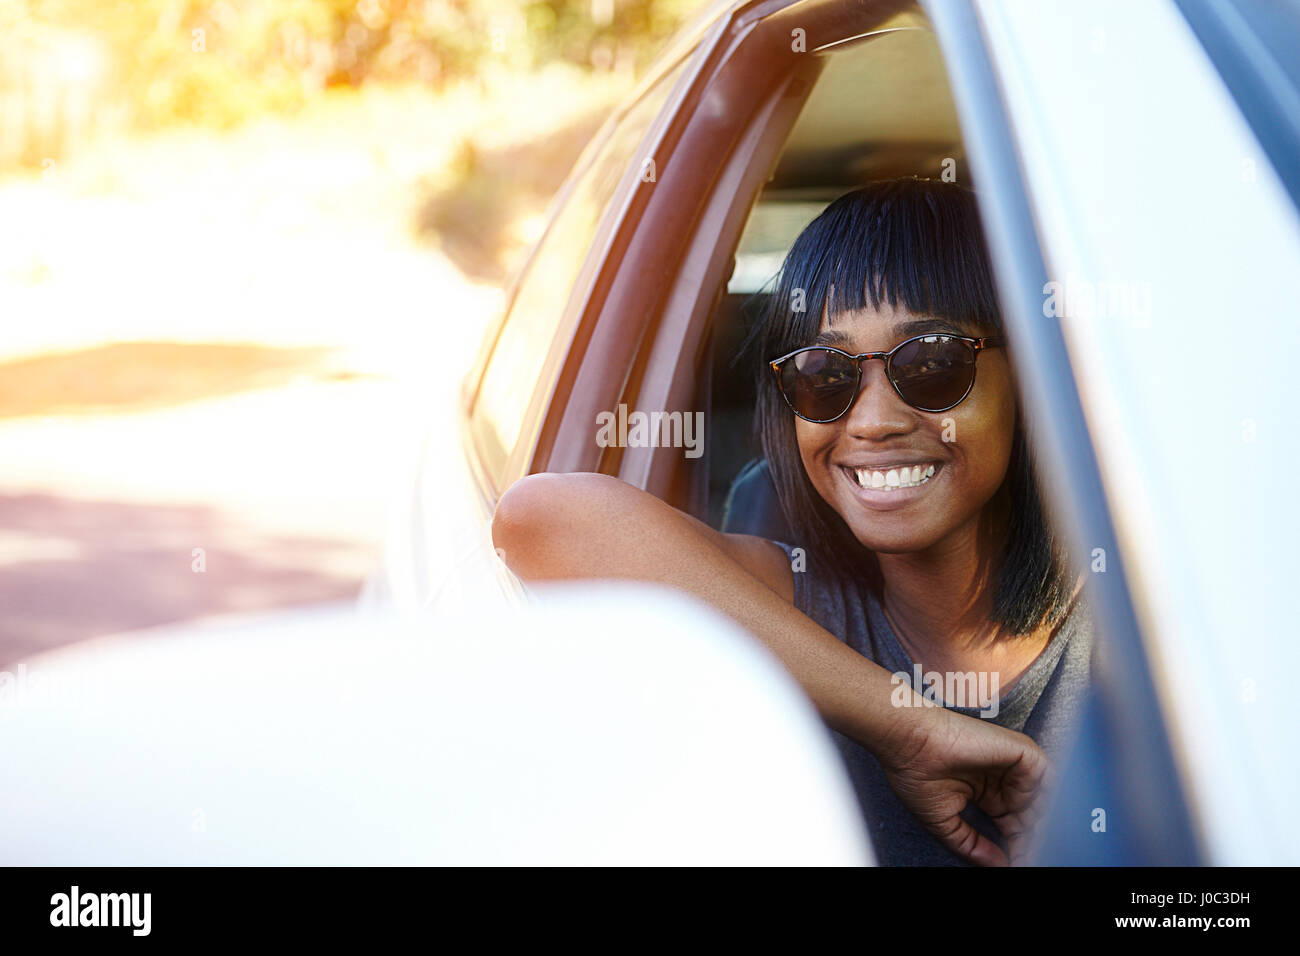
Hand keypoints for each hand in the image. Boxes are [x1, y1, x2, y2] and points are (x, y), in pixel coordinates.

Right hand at [876, 704, 1051, 865]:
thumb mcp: (943, 822)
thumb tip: (998, 865)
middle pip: (1031, 815)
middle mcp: (1001, 779)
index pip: (1013, 825)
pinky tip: (1036, 824)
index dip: (1017, 847)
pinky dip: (1048, 802)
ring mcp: (1012, 765)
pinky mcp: (1020, 752)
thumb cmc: (914, 772)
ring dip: (1041, 825)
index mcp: (986, 792)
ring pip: (1043, 799)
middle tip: (1029, 859)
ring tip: (1032, 846)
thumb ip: (971, 845)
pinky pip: (1049, 779)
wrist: (908, 743)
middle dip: (1032, 840)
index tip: (1018, 864)